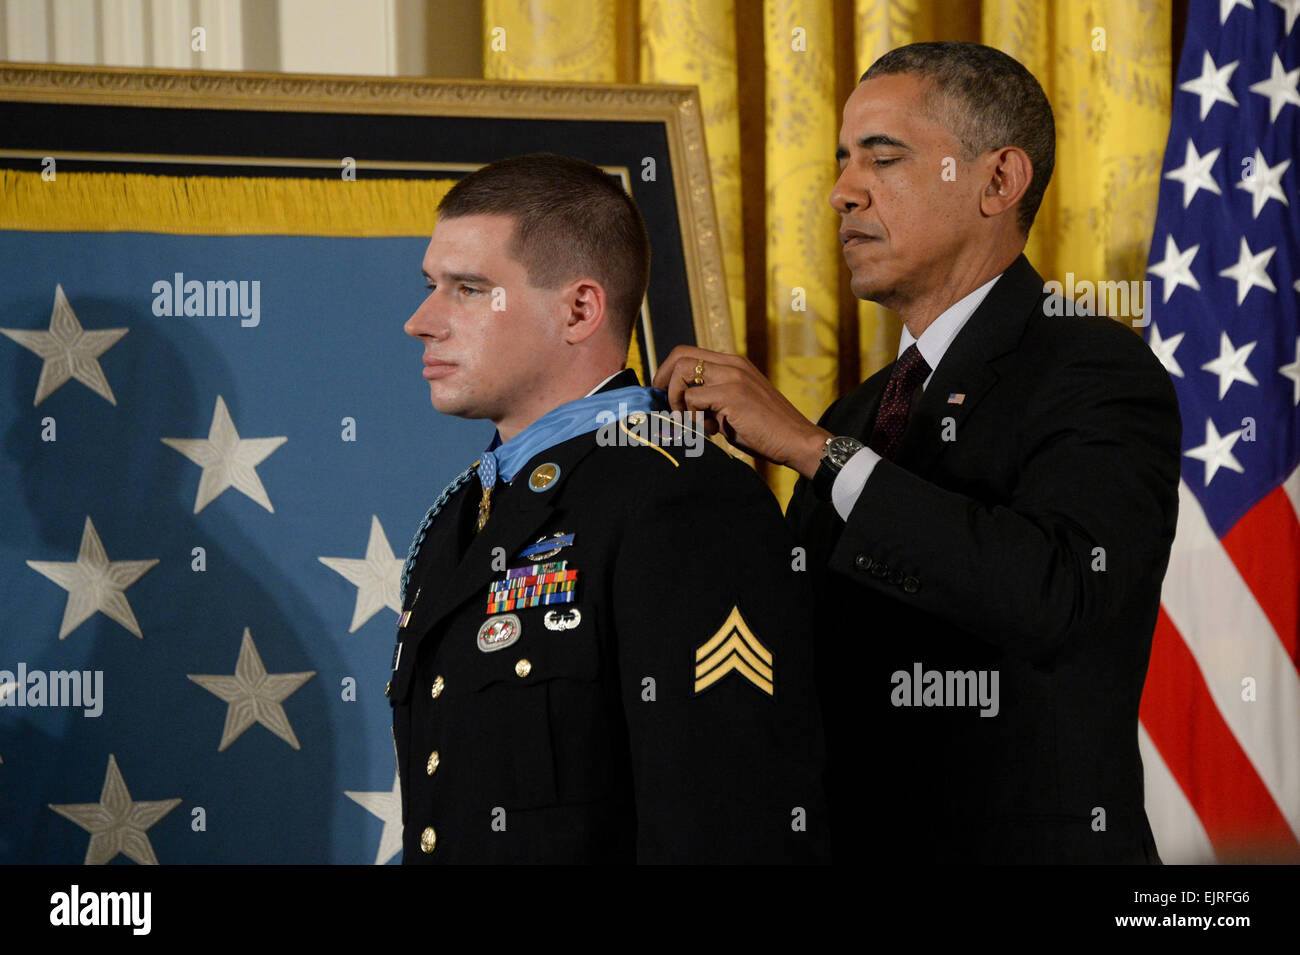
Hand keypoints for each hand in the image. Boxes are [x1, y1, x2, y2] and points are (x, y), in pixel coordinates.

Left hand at [652, 346, 830, 478]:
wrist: (797, 440)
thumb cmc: (766, 429)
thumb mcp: (735, 405)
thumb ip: (711, 399)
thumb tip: (680, 406)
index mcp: (734, 363)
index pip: (689, 353)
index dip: (669, 372)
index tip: (665, 394)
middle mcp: (732, 364)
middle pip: (680, 355)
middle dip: (664, 380)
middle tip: (667, 405)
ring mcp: (733, 377)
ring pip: (682, 372)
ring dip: (677, 399)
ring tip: (692, 420)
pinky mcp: (732, 394)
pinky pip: (693, 398)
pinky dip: (693, 417)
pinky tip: (713, 430)